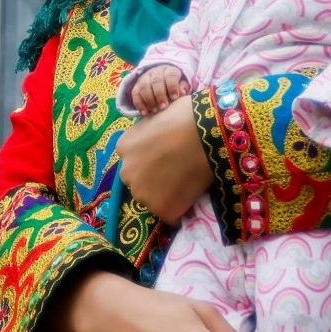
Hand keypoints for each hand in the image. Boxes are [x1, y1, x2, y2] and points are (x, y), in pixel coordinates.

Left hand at [118, 101, 213, 223]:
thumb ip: (150, 132)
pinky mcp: (161, 209)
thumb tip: (159, 137)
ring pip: (153, 200)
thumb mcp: (157, 116)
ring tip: (187, 183)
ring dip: (167, 196)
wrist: (206, 133)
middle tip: (178, 172)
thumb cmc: (187, 116)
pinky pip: (171, 215)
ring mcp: (142, 193)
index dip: (152, 160)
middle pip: (139, 182)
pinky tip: (192, 195)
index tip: (167, 158)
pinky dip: (181, 209)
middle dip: (155, 180)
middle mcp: (126, 172)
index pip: (134, 161)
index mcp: (124, 146)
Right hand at [126, 64, 190, 115]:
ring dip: (149, 100)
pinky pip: (135, 93)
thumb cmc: (175, 88)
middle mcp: (156, 72)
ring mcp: (145, 78)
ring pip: (144, 86)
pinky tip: (144, 113)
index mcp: (169, 71)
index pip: (170, 75)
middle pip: (156, 81)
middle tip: (164, 107)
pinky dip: (139, 104)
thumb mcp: (181, 86)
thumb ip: (182, 88)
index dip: (172, 86)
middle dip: (159, 94)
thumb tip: (182, 93)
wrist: (163, 85)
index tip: (175, 98)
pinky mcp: (137, 86)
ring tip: (155, 111)